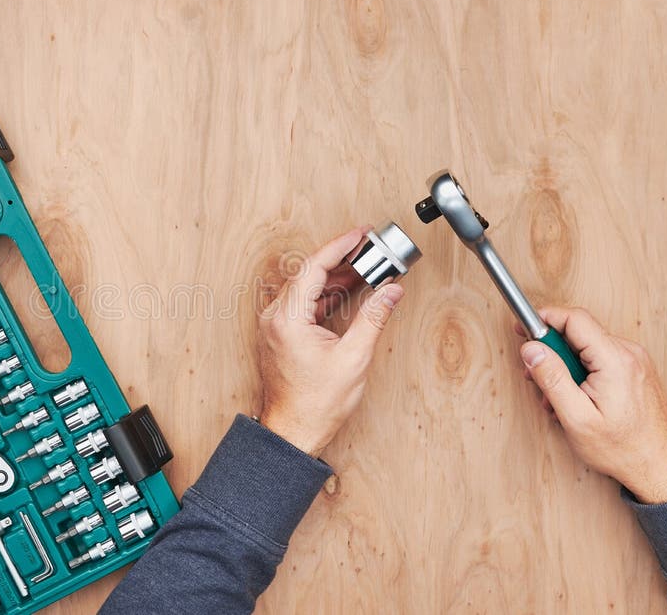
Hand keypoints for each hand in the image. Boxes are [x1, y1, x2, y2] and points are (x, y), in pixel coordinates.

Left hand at [257, 228, 404, 456]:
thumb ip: (373, 319)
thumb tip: (390, 292)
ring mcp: (276, 326)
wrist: (292, 432)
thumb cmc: (314, 404)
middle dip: (341, 260)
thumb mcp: (353, 358)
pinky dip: (325, 295)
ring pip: (306, 288)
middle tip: (368, 250)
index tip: (359, 234)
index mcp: (288, 318)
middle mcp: (276, 317)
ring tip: (365, 269)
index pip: (314, 267)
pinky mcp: (281, 334)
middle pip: (308, 274)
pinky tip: (347, 292)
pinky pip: (303, 304)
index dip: (339, 246)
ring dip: (334, 278)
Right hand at [519, 307, 666, 503]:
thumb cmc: (622, 449)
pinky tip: (575, 398)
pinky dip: (581, 372)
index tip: (523, 328)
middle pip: (579, 333)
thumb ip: (552, 378)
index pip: (575, 319)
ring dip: (565, 366)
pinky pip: (600, 359)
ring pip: (587, 348)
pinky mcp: (635, 370)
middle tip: (535, 375)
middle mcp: (629, 354)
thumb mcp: (576, 417)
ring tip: (556, 397)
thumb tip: (531, 349)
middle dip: (551, 351)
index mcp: (615, 361)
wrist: (660, 467)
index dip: (544, 318)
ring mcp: (634, 361)